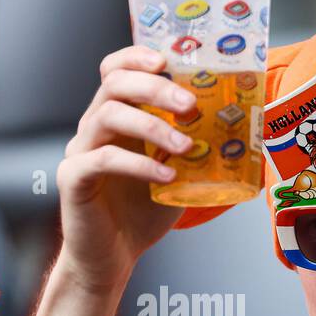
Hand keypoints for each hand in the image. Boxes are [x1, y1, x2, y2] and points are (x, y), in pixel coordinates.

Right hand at [55, 46, 196, 290]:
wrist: (111, 258)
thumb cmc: (141, 214)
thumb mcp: (176, 173)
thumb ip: (195, 149)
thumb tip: (242, 132)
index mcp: (114, 118)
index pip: (115, 69)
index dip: (137, 56)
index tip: (168, 61)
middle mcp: (92, 127)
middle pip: (114, 84)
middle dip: (155, 88)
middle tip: (190, 106)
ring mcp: (80, 151)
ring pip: (108, 115)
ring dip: (152, 126)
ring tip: (186, 146)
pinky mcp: (73, 179)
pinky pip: (103, 159)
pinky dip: (139, 165)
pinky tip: (165, 178)